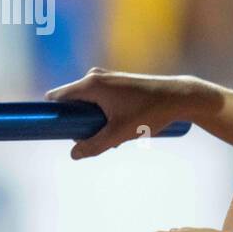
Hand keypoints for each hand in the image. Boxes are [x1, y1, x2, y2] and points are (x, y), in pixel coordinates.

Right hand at [46, 67, 200, 159]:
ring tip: (118, 133)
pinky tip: (124, 126)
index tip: (58, 132)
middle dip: (80, 124)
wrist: (179, 97)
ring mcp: (106, 78)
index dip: (53, 116)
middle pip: (72, 104)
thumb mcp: (119, 134)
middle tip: (100, 137)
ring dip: (96, 122)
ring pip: (88, 104)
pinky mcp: (117, 82)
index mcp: (90, 85)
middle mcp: (94, 77)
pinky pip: (100, 101)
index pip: (57, 98)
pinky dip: (106, 115)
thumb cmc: (149, 113)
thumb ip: (94, 145)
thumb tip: (74, 154)